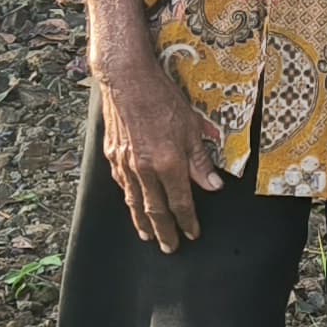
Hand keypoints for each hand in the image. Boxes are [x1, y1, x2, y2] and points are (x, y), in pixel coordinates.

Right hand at [96, 48, 226, 252]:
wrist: (127, 79)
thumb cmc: (162, 98)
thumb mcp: (192, 127)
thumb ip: (201, 161)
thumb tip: (214, 186)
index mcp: (168, 163)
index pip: (181, 203)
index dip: (188, 221)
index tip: (193, 234)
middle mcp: (145, 169)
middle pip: (155, 210)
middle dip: (164, 232)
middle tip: (170, 248)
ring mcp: (125, 164)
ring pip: (135, 202)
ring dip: (142, 222)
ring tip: (148, 236)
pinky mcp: (112, 155)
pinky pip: (122, 185)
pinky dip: (129, 200)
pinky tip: (132, 204)